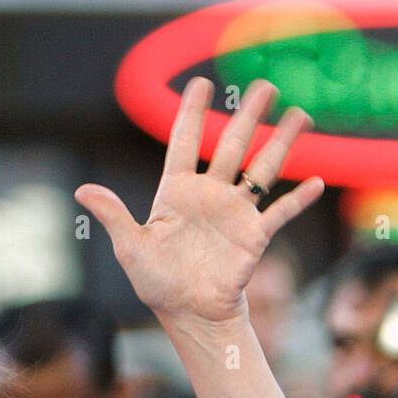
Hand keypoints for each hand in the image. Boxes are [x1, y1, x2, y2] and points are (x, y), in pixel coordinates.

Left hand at [75, 77, 323, 326]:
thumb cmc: (157, 283)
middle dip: (248, 115)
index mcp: (176, 192)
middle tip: (265, 85)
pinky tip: (316, 182)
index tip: (201, 83)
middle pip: (232, 145)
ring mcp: (234, 213)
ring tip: (301, 115)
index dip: (191, 113)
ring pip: (262, 169)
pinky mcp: (253, 236)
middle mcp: (209, 195)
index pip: (185, 143)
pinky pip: (279, 213)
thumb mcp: (131, 248)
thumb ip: (113, 216)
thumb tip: (81, 191)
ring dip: (281, 142)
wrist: (188, 313)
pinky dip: (297, 200)